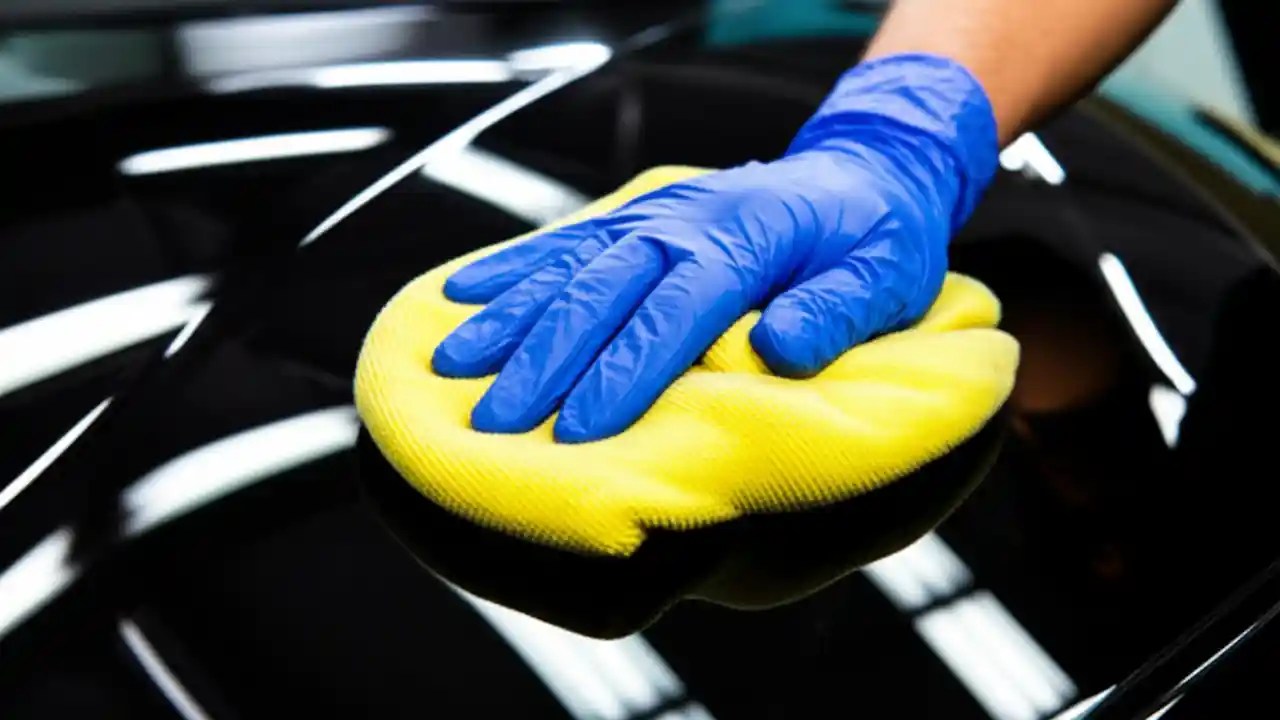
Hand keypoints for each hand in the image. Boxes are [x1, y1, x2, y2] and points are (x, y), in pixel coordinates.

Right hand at [433, 54, 997, 441]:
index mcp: (744, 238)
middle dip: (545, 360)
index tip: (582, 431)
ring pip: (567, 267)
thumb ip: (836, 311)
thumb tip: (779, 348)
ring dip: (510, 317)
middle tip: (497, 422)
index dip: (624, 373)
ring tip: (456, 364)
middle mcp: (682, 221)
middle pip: (601, 293)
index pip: (674, 313)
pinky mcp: (634, 217)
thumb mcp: (887, 275)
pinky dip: (510, 269)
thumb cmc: (874, 238)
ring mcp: (651, 215)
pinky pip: (563, 241)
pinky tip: (461, 294)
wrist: (861, 172)